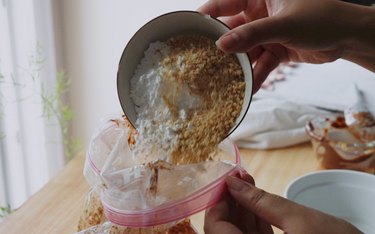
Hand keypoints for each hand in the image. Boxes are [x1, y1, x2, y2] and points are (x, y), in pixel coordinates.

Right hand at [198, 0, 374, 91]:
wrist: (348, 37)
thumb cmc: (321, 18)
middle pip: (234, 30)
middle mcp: (261, 12)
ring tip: (226, 81)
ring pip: (246, 50)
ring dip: (240, 66)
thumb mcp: (283, 24)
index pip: (226, 3)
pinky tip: (249, 87)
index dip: (208, 15)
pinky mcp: (275, 49)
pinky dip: (256, 74)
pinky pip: (260, 62)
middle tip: (205, 62)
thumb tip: (222, 45)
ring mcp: (268, 32)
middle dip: (223, 48)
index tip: (191, 28)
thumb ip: (252, 34)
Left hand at [204, 175, 361, 233]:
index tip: (224, 179)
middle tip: (237, 177)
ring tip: (246, 180)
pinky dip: (253, 217)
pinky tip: (256, 197)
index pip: (216, 229)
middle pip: (226, 230)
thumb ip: (262, 201)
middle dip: (230, 201)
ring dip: (241, 206)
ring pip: (239, 233)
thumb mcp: (301, 220)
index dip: (217, 202)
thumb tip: (233, 183)